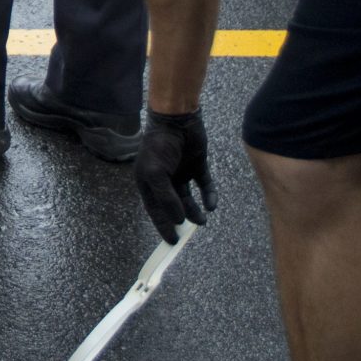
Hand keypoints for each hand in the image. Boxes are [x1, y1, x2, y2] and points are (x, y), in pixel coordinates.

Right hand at [133, 110, 217, 244]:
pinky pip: (204, 184)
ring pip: (188, 197)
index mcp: (149, 182)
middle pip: (172, 206)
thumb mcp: (156, 173)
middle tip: (188, 235)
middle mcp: (165, 179)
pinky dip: (209, 195)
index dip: (162, 226)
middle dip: (180, 220)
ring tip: (202, 221)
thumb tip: (178, 219)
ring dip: (195, 210)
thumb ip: (166, 198)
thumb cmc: (160, 145)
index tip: (172, 242)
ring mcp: (182, 171)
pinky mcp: (197, 165)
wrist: (177, 119)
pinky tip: (211, 205)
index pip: (155, 209)